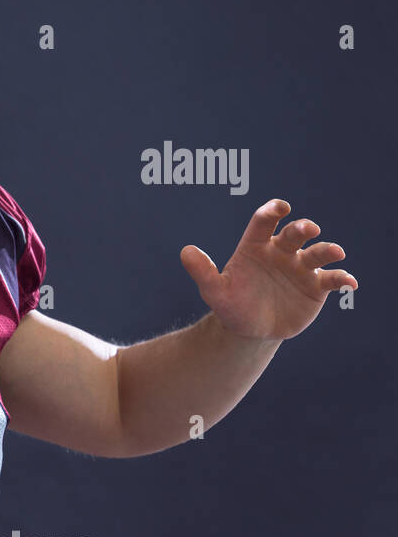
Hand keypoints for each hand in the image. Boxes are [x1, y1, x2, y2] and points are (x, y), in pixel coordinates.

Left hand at [180, 199, 357, 340]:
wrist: (250, 329)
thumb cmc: (231, 304)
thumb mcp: (215, 291)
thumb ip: (202, 271)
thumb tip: (185, 251)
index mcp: (256, 246)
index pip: (264, 222)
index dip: (272, 211)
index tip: (280, 207)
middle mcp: (282, 251)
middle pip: (294, 234)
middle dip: (302, 228)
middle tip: (307, 228)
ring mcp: (301, 267)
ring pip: (318, 252)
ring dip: (327, 249)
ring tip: (335, 252)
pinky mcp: (317, 286)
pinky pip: (333, 279)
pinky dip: (343, 278)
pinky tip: (350, 283)